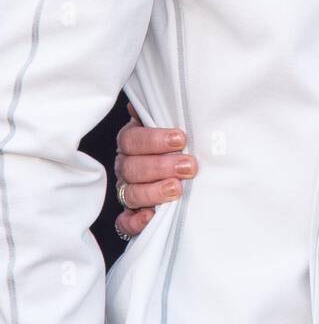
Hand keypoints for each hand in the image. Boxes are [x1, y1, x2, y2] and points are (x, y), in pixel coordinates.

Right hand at [114, 102, 195, 238]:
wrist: (182, 172)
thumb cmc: (178, 144)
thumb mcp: (172, 124)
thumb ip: (163, 111)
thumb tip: (146, 101)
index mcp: (132, 142)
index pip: (133, 139)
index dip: (155, 139)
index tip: (181, 139)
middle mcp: (126, 166)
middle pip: (132, 167)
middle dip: (162, 166)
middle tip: (189, 166)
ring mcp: (127, 190)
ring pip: (130, 193)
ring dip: (153, 192)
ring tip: (176, 189)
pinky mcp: (130, 215)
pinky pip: (124, 222)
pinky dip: (135, 221)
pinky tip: (151, 217)